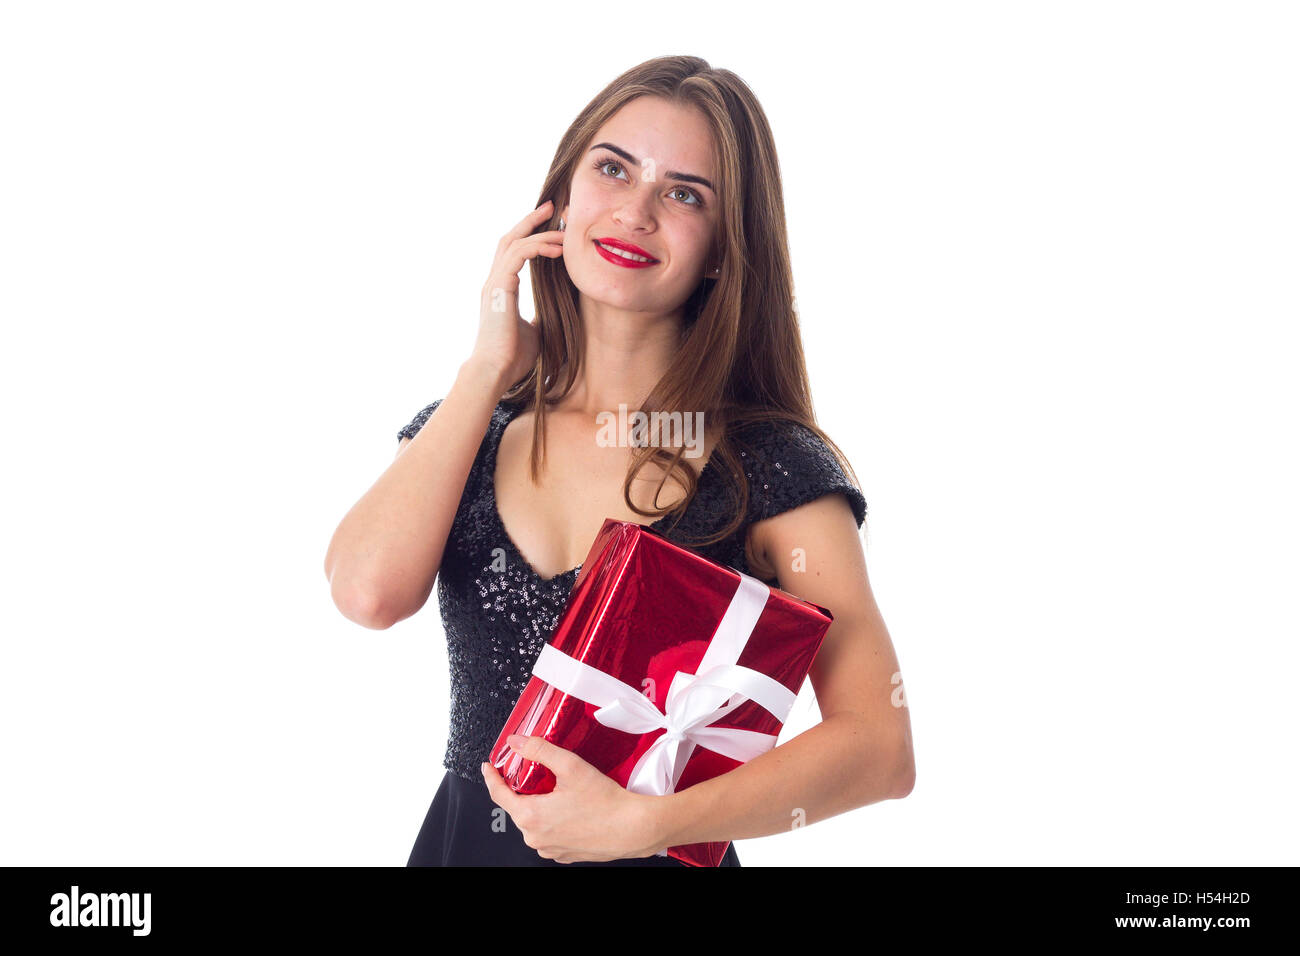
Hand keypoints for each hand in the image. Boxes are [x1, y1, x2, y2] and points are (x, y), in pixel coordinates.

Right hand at [469, 200, 563, 393]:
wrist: (495, 371)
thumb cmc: (513, 358)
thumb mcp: (535, 331)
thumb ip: (542, 317)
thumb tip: (559, 315)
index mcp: (501, 289)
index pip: (514, 251)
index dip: (531, 235)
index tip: (553, 225)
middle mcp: (495, 281)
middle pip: (510, 238)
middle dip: (531, 220)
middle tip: (554, 208)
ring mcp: (494, 282)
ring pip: (514, 242)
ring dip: (540, 232)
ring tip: (562, 228)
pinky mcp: (500, 287)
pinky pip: (518, 255)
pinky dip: (537, 246)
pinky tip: (557, 249)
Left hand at [480, 734, 667, 863]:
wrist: (632, 828)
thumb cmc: (605, 803)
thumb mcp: (570, 766)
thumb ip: (539, 750)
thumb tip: (517, 743)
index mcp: (530, 817)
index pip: (498, 795)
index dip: (491, 778)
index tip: (489, 767)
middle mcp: (535, 838)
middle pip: (518, 806)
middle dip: (524, 788)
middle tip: (539, 772)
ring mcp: (549, 849)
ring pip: (534, 821)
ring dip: (540, 804)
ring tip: (561, 790)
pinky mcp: (563, 854)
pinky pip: (549, 833)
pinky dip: (553, 819)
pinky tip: (571, 808)